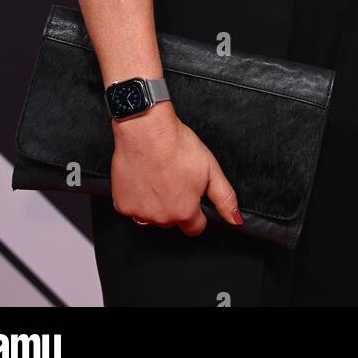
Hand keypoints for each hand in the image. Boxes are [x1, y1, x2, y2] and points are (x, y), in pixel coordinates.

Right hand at [111, 105, 241, 234]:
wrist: (147, 130)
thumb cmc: (177, 146)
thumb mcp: (211, 169)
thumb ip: (224, 198)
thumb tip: (235, 219)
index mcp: (185, 211)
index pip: (195, 227)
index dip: (197, 212)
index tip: (192, 196)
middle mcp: (162, 217)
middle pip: (173, 220)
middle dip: (175, 204)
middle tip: (175, 178)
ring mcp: (140, 212)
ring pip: (152, 216)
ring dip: (156, 203)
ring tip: (159, 176)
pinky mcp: (122, 205)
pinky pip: (132, 207)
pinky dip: (137, 197)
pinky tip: (143, 177)